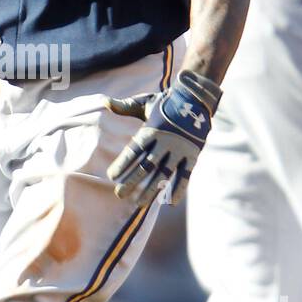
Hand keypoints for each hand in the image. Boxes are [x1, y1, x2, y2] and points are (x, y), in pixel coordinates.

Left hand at [106, 70, 221, 207]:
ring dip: (151, 190)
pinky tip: (170, 202)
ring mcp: (179, 150)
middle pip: (145, 166)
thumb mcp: (145, 102)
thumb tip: (105, 102)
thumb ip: (125, 106)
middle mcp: (164, 142)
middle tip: (119, 195)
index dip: (122, 164)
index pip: (133, 151)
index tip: (111, 176)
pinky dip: (179, 188)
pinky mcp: (192, 155)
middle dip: (132, 182)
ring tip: (139, 203)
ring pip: (163, 174)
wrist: (197, 98)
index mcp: (150, 130)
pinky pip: (186, 175)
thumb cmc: (166, 102)